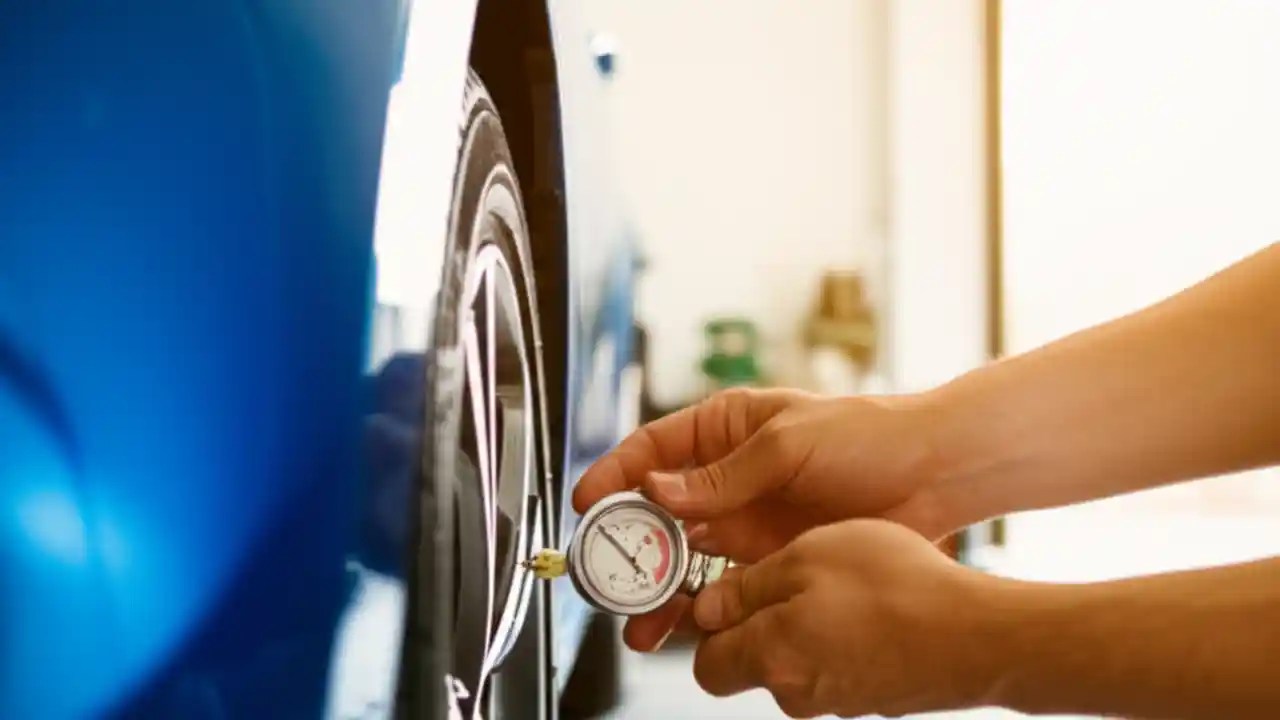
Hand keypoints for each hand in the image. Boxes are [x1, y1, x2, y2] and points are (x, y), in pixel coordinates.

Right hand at [573, 388, 952, 650]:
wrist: (933, 475)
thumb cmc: (867, 435)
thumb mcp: (789, 443)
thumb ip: (723, 474)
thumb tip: (659, 490)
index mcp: (725, 429)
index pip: (653, 449)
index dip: (615, 475)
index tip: (588, 504)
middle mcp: (726, 476)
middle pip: (658, 512)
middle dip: (627, 547)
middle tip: (605, 579)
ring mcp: (747, 520)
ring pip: (684, 556)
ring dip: (658, 588)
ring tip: (639, 624)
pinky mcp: (770, 557)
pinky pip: (723, 584)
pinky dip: (701, 606)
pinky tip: (687, 625)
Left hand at [691, 519, 998, 717]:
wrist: (979, 635)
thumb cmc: (896, 589)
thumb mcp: (806, 556)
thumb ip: (748, 585)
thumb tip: (708, 607)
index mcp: (770, 659)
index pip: (707, 666)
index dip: (710, 626)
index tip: (727, 590)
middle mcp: (798, 693)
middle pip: (753, 662)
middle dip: (762, 621)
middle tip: (792, 574)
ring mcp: (840, 701)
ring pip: (799, 659)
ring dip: (808, 623)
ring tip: (843, 583)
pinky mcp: (876, 698)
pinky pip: (841, 663)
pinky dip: (846, 636)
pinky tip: (875, 605)